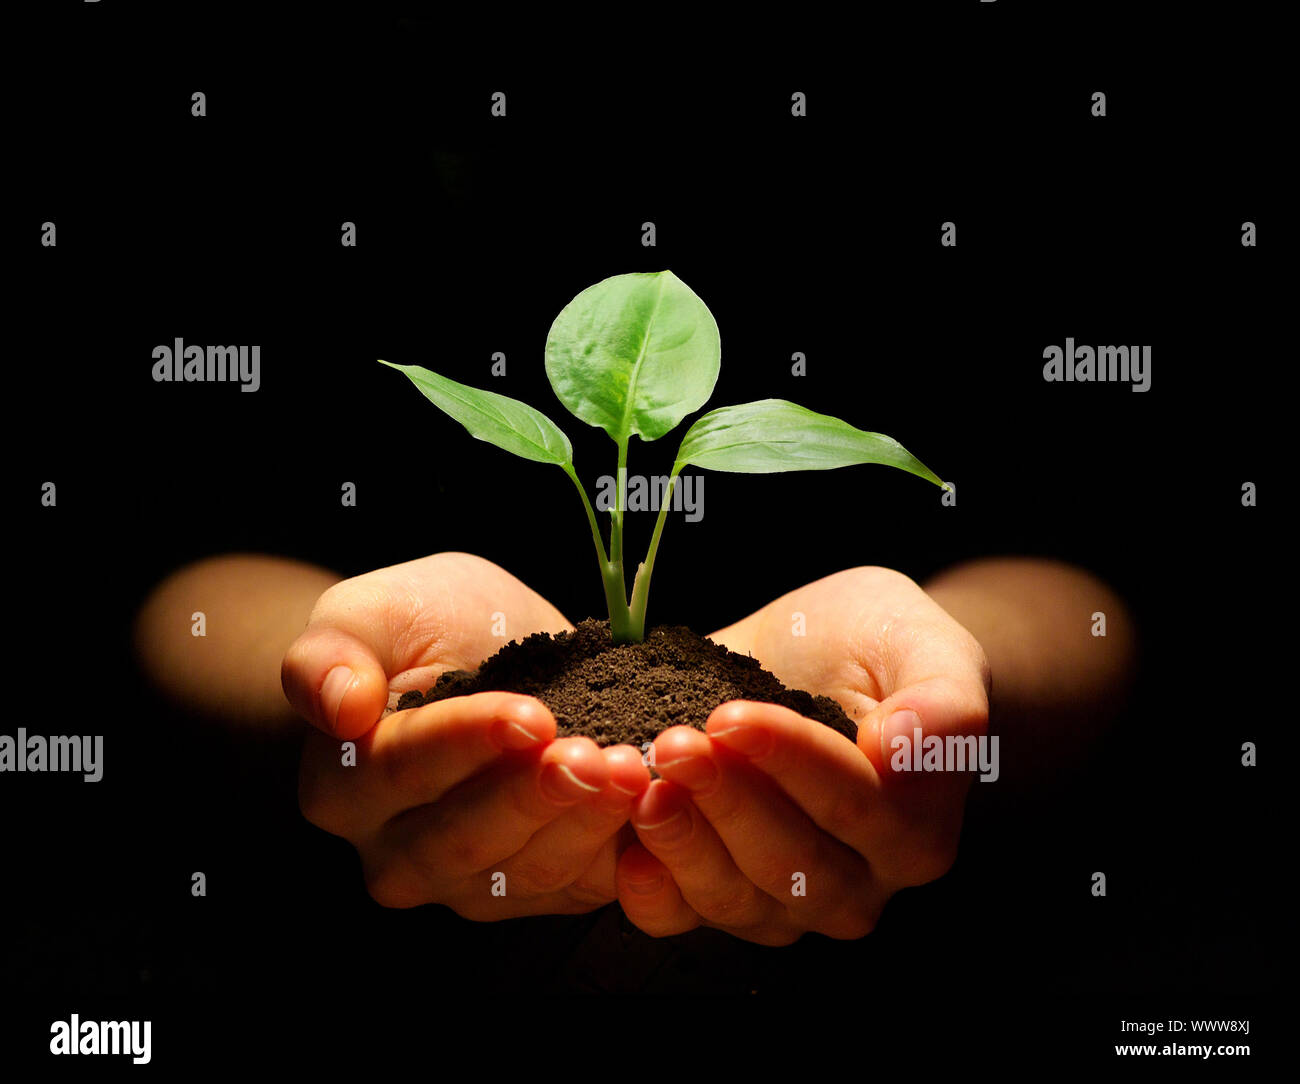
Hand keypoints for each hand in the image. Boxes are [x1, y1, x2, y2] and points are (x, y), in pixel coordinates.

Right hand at [282, 552, 649, 916]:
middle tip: (596, 755)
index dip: (470, 743)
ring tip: (634, 771)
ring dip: (585, 824)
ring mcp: (467, 883)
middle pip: (465, 840)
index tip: (532, 714)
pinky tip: (652, 805)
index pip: (403, 771)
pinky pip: (577, 888)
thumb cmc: (423, 627)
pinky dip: (618, 849)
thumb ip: (329, 653)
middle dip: (535, 796)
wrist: (487, 650)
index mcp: (344, 787)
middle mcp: (397, 852)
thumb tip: (339, 705)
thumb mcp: (372, 610)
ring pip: (526, 872)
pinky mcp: (536, 891)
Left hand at [615, 566, 990, 944]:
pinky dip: (651, 890)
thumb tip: (906, 747)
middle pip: (790, 862)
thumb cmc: (873, 643)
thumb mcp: (918, 640)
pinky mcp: (720, 897)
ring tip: (643, 781)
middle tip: (674, 743)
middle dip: (727, 802)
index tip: (733, 714)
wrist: (812, 653)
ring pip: (735, 897)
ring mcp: (786, 901)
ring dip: (683, 842)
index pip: (852, 804)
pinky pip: (682, 918)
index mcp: (915, 828)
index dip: (790, 761)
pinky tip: (627, 849)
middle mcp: (855, 881)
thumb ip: (941, 699)